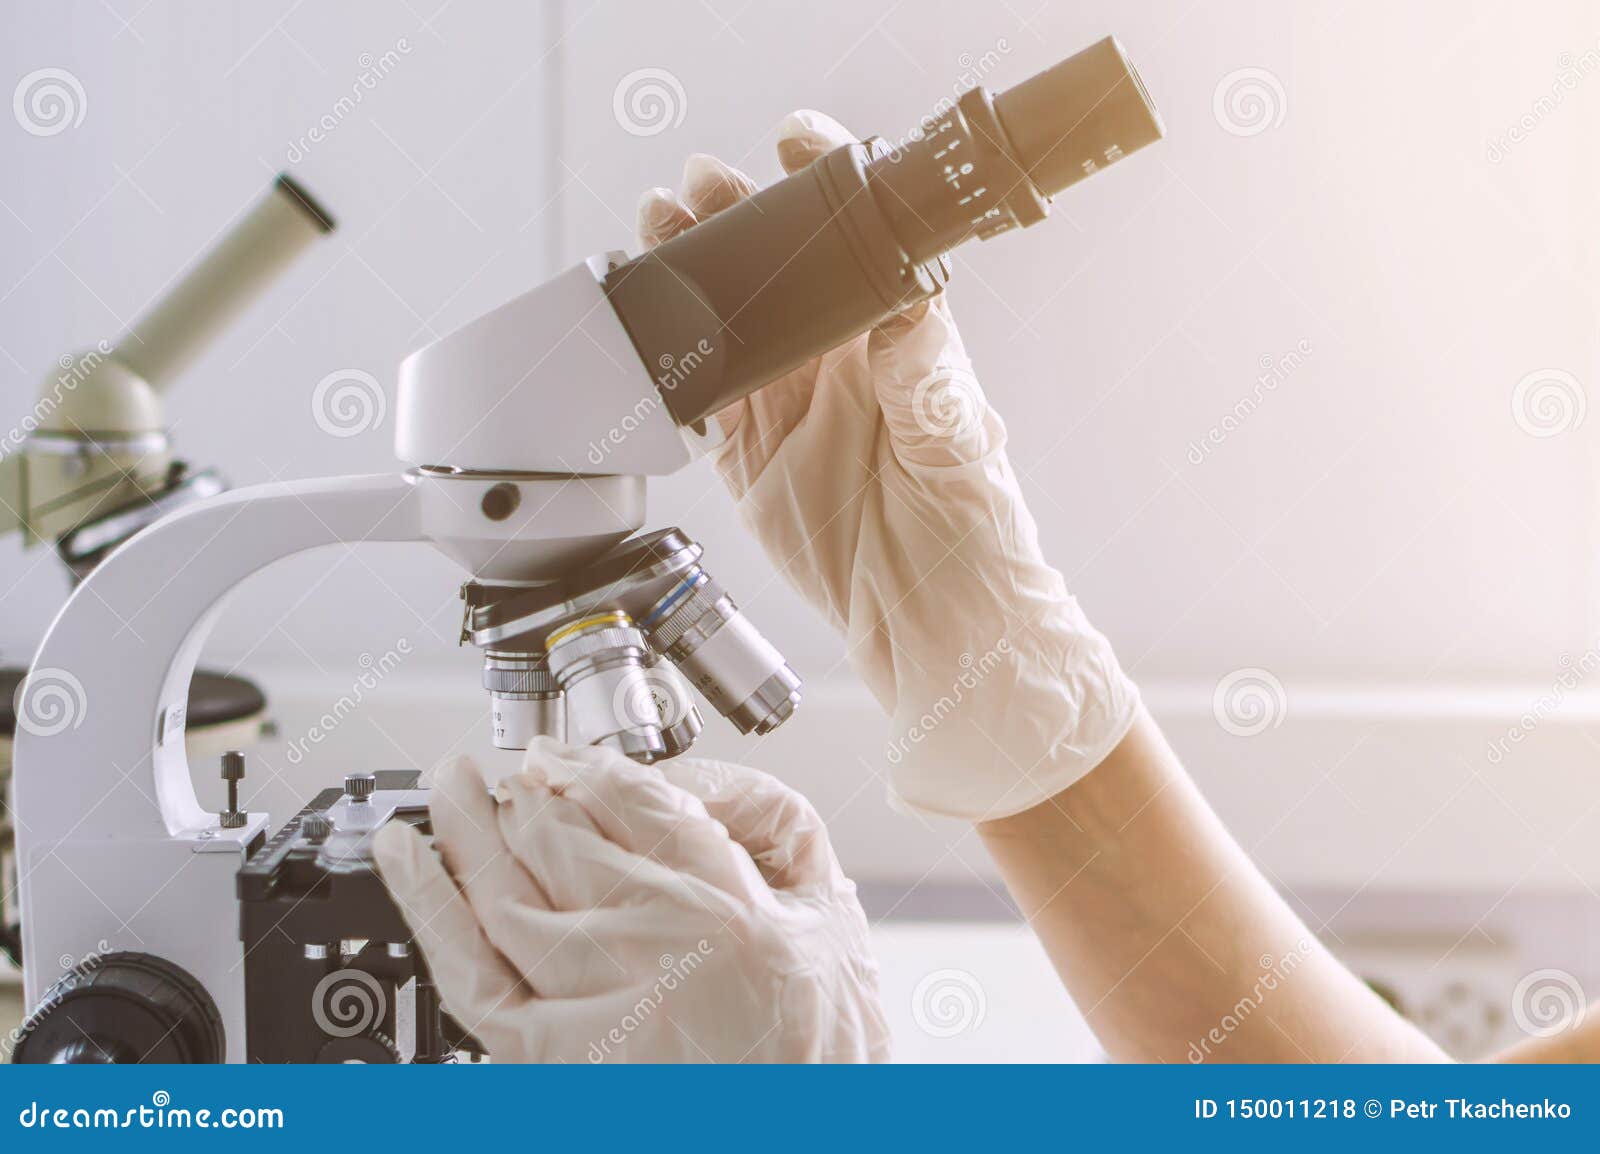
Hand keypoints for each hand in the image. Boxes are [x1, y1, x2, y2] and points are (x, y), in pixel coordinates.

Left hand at [372, 740, 889, 1062]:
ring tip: (450, 788)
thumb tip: (689, 783)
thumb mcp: (833, 926)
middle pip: (561, 840)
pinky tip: (405, 854)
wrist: (798, 1140)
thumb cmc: (822, 1058)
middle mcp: (660, 951)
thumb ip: (777, 837)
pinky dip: (426, 904)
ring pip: (507, 893)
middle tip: (505, 772)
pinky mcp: (551, 1058)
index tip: (560, 756)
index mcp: (732, 912)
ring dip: (465, 828)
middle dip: (522, 793)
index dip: (584, 767)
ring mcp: (598, 1004)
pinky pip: (470, 971)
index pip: (635, 804)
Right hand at [637, 111, 1139, 820]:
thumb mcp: (956, 442)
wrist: (935, 624)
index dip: (822, 186)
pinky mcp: (750, 461)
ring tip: (654, 235)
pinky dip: (673, 371)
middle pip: (778, 273)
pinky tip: (650, 336)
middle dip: (734, 220)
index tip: (792, 144)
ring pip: (729, 326)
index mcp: (894, 341)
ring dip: (693, 281)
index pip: (858, 243)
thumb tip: (902, 292)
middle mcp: (839, 366)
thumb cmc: (973, 532)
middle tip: (695, 186)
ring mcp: (790, 410)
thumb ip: (923, 370)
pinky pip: (702, 402)